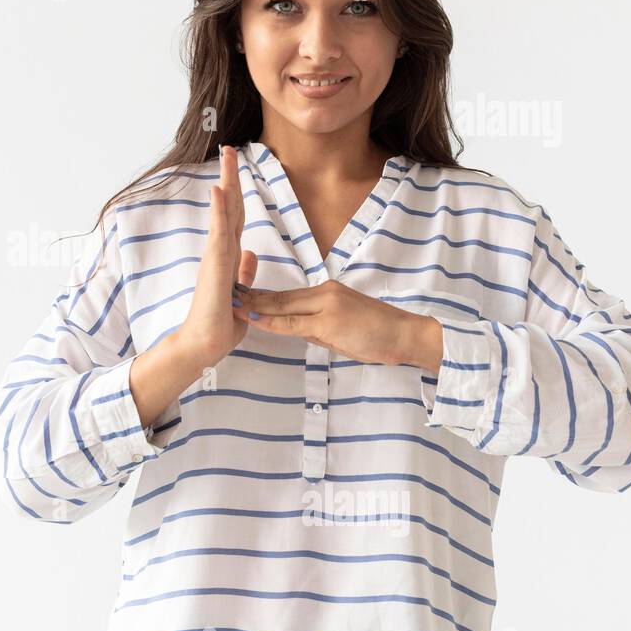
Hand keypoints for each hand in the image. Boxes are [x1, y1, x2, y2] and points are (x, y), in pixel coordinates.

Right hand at [172, 144, 258, 370]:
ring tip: (226, 156)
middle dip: (230, 176)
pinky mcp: (214, 264)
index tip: (235, 168)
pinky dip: (218, 210)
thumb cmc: (221, 321)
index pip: (234, 216)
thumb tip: (250, 253)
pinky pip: (218, 232)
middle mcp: (220, 250)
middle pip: (228, 205)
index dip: (236, 191)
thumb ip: (244, 271)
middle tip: (229, 148)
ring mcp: (215, 255)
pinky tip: (218, 190)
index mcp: (228, 255)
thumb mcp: (241, 292)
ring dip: (225, 182)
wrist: (206, 342)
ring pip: (223, 211)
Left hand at [230, 278, 434, 366]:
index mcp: (327, 294)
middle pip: (280, 297)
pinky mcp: (330, 320)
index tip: (239, 295)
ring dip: (254, 307)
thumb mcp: (342, 331)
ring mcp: (327, 305)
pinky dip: (270, 321)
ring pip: (283, 307)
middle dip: (250, 297)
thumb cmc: (378, 336)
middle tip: (224, 294)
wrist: (406, 336)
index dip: (261, 297)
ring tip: (229, 304)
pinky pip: (294, 323)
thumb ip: (318, 328)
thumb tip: (298, 331)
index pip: (287, 297)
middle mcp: (324, 294)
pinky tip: (253, 319)